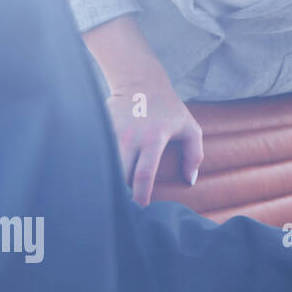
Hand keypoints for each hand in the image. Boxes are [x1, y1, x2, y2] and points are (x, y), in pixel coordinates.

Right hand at [105, 77, 202, 205]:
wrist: (141, 82)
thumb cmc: (169, 109)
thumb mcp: (190, 127)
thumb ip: (194, 154)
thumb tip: (190, 180)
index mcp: (153, 139)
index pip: (144, 174)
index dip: (140, 195)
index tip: (141, 208)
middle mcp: (130, 137)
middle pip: (120, 174)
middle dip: (122, 192)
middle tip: (126, 206)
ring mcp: (112, 132)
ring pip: (106, 166)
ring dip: (110, 181)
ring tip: (113, 194)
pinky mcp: (100, 129)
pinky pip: (98, 154)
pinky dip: (100, 167)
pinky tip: (102, 177)